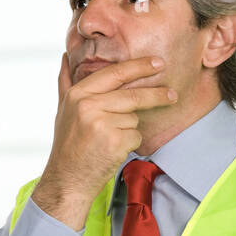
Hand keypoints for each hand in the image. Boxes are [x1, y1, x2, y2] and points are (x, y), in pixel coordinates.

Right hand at [31, 53, 176, 228]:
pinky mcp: (113, 141)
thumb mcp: (62, 110)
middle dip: (157, 95)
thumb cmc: (68, 144)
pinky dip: (129, 144)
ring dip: (128, 130)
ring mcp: (101, 123)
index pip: (115, 74)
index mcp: (77, 94)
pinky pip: (136, 135)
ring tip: (108, 141)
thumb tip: (65, 56)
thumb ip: (65, 82)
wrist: (66, 179)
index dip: (139, 67)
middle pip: (133, 95)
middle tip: (172, 95)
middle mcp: (87, 106)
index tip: (158, 63)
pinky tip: (112, 151)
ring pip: (134, 118)